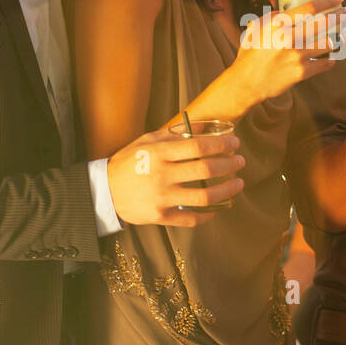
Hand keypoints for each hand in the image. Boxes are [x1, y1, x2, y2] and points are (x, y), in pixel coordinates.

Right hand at [107, 128, 245, 226]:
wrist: (104, 191)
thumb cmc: (130, 161)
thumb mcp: (148, 140)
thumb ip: (176, 133)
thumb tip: (207, 126)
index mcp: (160, 153)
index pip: (199, 146)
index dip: (222, 144)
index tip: (235, 143)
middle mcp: (162, 175)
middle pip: (206, 169)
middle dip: (229, 164)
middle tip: (241, 161)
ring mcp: (162, 198)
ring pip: (205, 196)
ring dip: (227, 190)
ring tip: (238, 183)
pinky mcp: (161, 217)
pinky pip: (192, 218)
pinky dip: (210, 214)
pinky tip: (220, 206)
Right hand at [231, 0, 345, 103]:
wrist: (246, 82)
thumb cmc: (251, 54)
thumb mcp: (257, 28)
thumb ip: (273, 17)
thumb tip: (288, 10)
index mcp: (278, 24)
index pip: (310, 8)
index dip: (328, 2)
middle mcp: (289, 38)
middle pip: (324, 23)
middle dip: (340, 16)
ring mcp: (296, 56)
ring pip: (329, 43)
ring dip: (341, 37)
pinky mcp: (301, 72)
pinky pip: (324, 63)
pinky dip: (331, 59)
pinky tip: (332, 56)